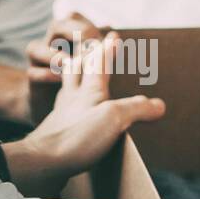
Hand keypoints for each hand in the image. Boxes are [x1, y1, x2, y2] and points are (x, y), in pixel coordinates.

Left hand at [5, 33, 163, 195]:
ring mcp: (62, 117)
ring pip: (67, 89)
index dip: (107, 49)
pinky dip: (67, 104)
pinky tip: (70, 113)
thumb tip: (159, 104)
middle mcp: (73, 100)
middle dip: (85, 56)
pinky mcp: (56, 135)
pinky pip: (62, 112)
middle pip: (77, 70)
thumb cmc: (75, 138)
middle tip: (90, 46)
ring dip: (73, 76)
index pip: (99, 63)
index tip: (112, 35)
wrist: (39, 163)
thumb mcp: (113, 118)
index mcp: (89, 91)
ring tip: (76, 71)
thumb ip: (136, 108)